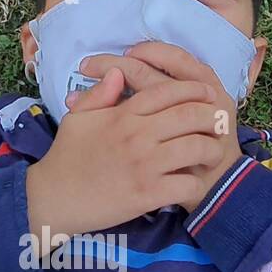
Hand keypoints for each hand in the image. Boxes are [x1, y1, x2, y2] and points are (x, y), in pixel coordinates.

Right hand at [76, 41, 242, 197]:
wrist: (52, 198)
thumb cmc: (65, 158)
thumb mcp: (77, 119)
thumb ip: (99, 94)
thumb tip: (118, 72)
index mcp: (123, 115)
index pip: (167, 92)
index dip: (192, 90)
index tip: (207, 94)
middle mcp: (137, 136)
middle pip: (189, 115)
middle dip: (211, 116)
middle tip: (219, 124)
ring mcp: (144, 165)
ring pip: (195, 148)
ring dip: (211, 150)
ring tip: (212, 154)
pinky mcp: (147, 195)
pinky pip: (186, 185)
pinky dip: (196, 184)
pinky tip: (194, 184)